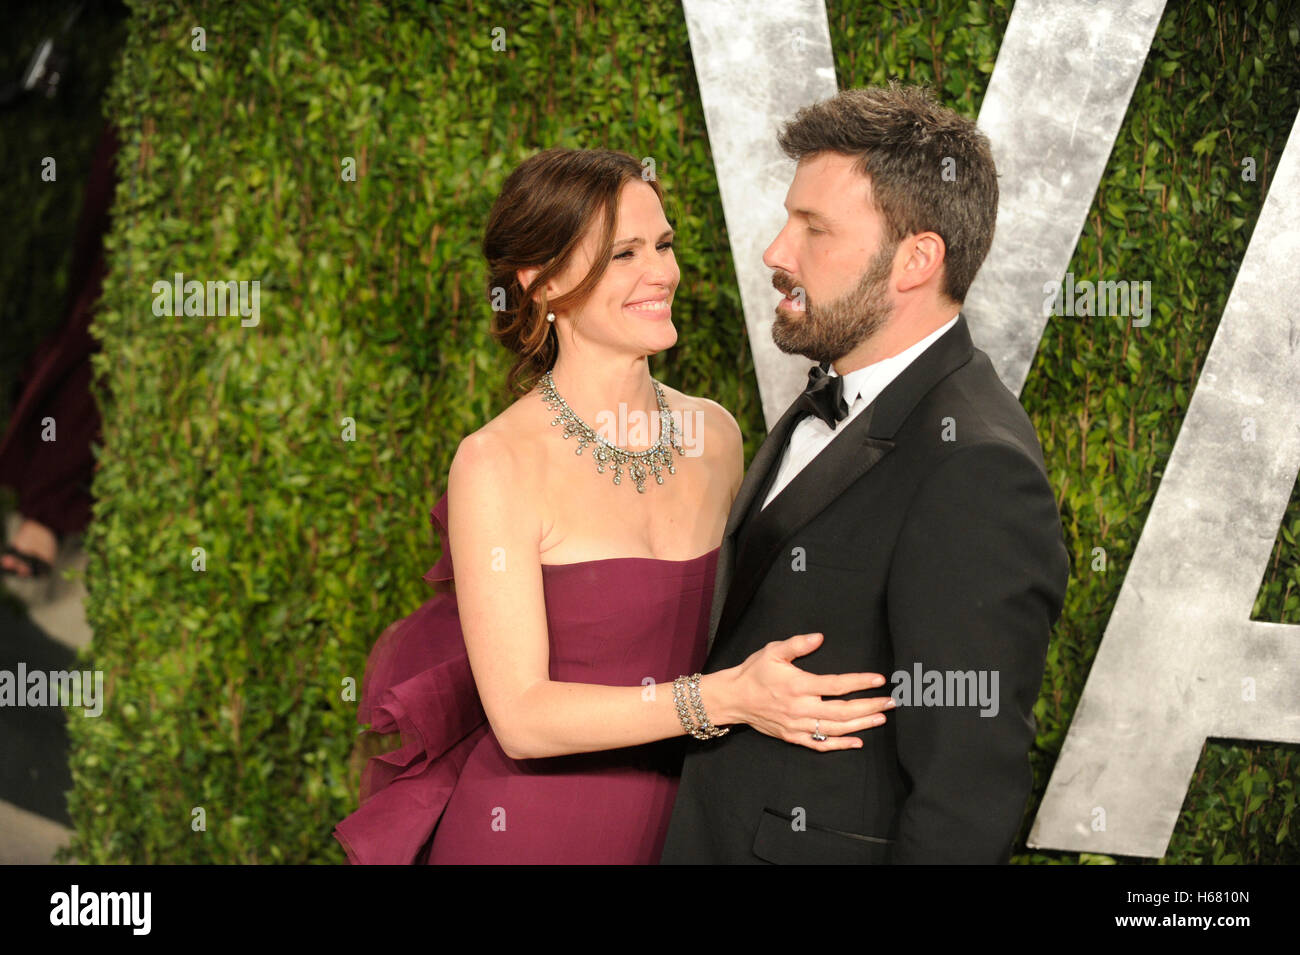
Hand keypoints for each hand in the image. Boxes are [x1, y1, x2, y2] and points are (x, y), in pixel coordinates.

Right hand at [723, 632, 893, 750]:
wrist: (733, 699)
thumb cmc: (754, 672)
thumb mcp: (772, 651)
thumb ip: (797, 644)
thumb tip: (819, 638)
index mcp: (798, 685)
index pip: (836, 685)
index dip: (860, 682)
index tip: (879, 679)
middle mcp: (800, 708)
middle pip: (843, 711)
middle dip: (870, 706)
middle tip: (890, 702)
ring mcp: (797, 726)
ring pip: (836, 729)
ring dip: (861, 724)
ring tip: (881, 717)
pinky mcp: (793, 737)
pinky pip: (820, 744)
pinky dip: (841, 744)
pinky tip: (858, 741)